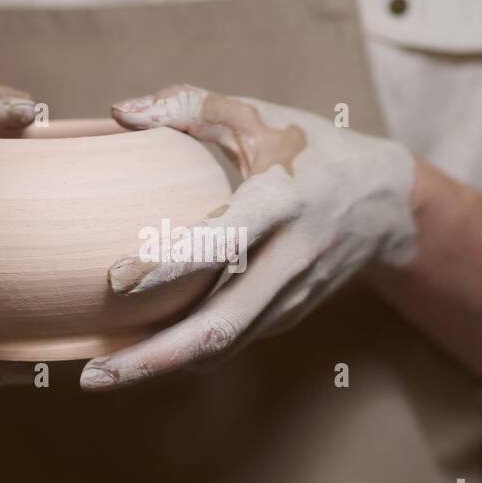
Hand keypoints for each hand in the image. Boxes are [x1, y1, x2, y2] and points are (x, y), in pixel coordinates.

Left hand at [79, 84, 416, 390]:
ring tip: (103, 375)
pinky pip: (233, 340)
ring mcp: (291, 295)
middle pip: (221, 325)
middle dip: (154, 357)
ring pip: (225, 345)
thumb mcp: (259, 114)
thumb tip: (118, 112)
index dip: (169, 264)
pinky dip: (187, 352)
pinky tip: (142, 355)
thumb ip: (188, 106)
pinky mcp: (288, 315)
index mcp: (281, 201)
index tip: (115, 280)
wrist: (388, 203)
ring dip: (163, 365)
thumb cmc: (312, 149)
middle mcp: (289, 257)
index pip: (222, 241)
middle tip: (93, 375)